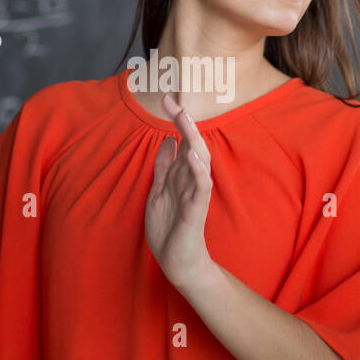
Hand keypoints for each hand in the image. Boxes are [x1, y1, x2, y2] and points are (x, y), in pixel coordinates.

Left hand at [144, 92, 214, 292]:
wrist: (177, 261)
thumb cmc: (169, 229)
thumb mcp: (158, 192)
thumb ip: (163, 168)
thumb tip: (166, 142)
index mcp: (181, 174)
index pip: (181, 140)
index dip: (175, 120)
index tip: (165, 99)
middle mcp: (191, 179)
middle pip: (193, 144)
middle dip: (183, 122)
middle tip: (172, 100)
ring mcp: (196, 192)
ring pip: (200, 159)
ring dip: (192, 138)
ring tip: (184, 118)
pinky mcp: (197, 208)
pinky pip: (201, 185)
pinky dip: (197, 169)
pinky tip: (190, 154)